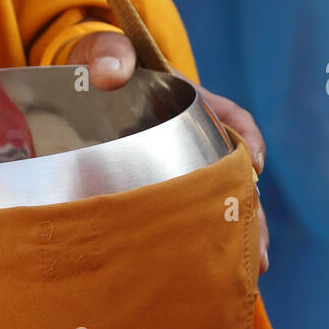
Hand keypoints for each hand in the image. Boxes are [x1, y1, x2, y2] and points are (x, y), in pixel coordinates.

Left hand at [65, 30, 268, 271]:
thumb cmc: (93, 67)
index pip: (230, 118)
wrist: (71, 91)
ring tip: (250, 274)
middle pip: (233, 175)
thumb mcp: (99, 54)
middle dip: (250, 212)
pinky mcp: (158, 192)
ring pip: (217, 203)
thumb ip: (107, 55)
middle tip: (258, 252)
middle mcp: (192, 139)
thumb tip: (110, 74)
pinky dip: (201, 243)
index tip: (254, 164)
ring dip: (235, 236)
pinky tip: (213, 274)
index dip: (248, 139)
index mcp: (188, 103)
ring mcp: (178, 167)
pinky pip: (187, 218)